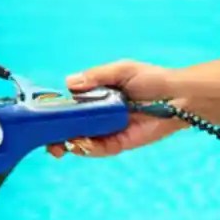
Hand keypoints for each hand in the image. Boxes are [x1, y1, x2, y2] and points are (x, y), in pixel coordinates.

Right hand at [46, 59, 186, 158]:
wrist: (178, 96)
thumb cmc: (152, 79)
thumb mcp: (121, 70)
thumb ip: (95, 76)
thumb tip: (69, 83)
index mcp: (97, 96)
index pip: (70, 106)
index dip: (55, 113)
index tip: (42, 118)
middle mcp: (100, 115)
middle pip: (71, 128)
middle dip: (56, 136)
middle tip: (48, 141)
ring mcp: (109, 130)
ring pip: (82, 141)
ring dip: (69, 144)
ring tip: (60, 144)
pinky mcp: (120, 143)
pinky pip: (101, 149)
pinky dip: (88, 148)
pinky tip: (80, 143)